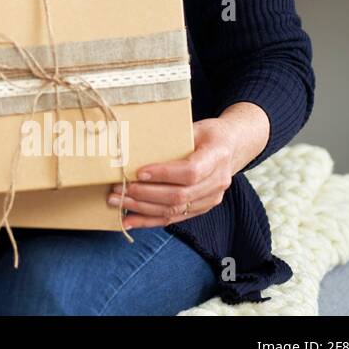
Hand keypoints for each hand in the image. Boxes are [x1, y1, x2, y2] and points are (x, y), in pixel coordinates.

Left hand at [106, 117, 241, 227]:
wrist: (231, 146)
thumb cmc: (207, 133)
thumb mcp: (194, 127)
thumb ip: (171, 137)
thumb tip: (134, 144)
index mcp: (217, 156)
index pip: (191, 171)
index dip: (164, 174)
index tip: (139, 172)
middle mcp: (217, 181)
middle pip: (179, 195)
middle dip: (145, 194)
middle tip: (119, 188)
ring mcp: (211, 198)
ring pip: (174, 210)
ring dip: (142, 208)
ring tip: (117, 202)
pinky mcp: (202, 208)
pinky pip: (174, 218)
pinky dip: (149, 221)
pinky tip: (129, 220)